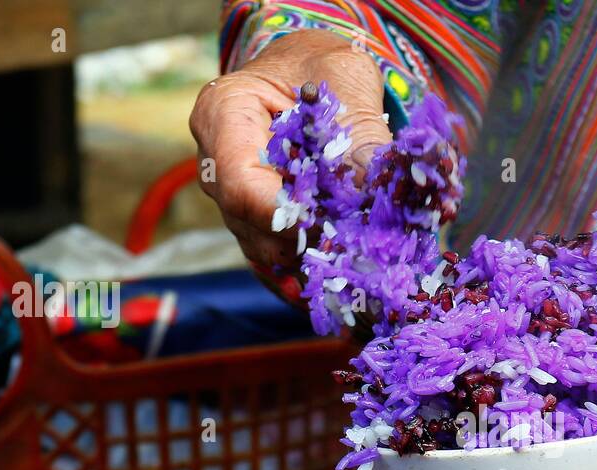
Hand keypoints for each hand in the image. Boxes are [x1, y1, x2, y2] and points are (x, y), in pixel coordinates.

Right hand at [189, 30, 389, 270]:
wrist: (311, 74)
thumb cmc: (324, 67)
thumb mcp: (347, 83)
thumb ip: (361, 133)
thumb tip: (381, 187)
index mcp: (223, 114)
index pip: (241, 183)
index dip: (287, 215)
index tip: (334, 226)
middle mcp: (215, 163)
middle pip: (250, 223)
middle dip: (305, 239)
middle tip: (359, 246)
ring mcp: (230, 198)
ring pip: (263, 248)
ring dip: (310, 258)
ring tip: (358, 259)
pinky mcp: (253, 223)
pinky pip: (274, 261)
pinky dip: (307, 271)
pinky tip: (340, 277)